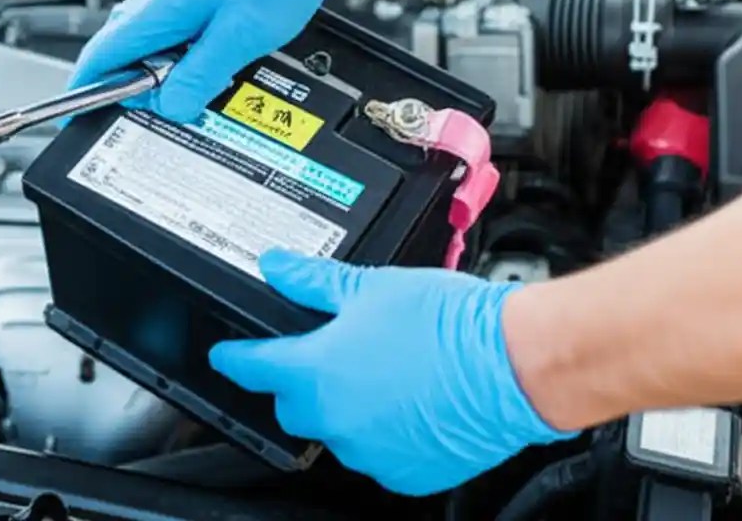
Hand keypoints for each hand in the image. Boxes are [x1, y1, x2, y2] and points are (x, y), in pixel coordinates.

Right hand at [67, 0, 375, 122]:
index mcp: (163, 2)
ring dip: (162, 66)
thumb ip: (199, 76)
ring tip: (198, 82)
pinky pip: (168, 23)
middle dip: (134, 84)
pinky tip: (208, 57)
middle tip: (163, 107)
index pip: (103, 53)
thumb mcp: (240, 39)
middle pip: (123, 48)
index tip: (79, 116)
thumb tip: (170, 106)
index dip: (87, 90)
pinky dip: (177, 48)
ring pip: (148, 37)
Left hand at [208, 250, 574, 496]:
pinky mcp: (405, 474)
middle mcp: (335, 420)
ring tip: (385, 371)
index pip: (253, 366)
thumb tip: (276, 267)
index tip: (227, 353)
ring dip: (346, 406)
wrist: (513, 364)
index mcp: (316, 372)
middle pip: (292, 404)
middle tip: (330, 351)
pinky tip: (409, 400)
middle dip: (299, 381)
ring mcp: (369, 453)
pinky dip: (383, 431)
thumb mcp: (370, 287)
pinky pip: (377, 453)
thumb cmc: (450, 324)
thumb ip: (312, 282)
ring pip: (337, 430)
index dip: (235, 356)